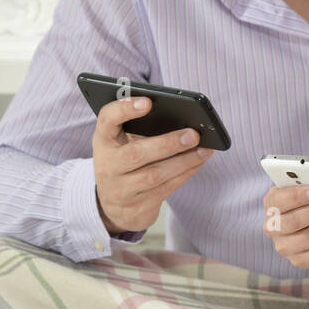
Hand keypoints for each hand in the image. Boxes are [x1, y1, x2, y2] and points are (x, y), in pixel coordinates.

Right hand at [92, 95, 211, 234]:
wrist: (115, 206)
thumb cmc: (124, 162)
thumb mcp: (121, 142)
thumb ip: (138, 126)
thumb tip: (180, 115)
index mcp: (103, 141)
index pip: (107, 120)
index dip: (124, 109)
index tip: (148, 102)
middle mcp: (108, 165)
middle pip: (136, 154)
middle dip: (168, 143)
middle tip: (193, 134)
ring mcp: (121, 189)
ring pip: (155, 175)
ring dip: (185, 161)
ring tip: (204, 149)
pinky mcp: (138, 206)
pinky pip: (167, 188)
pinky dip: (186, 173)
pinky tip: (199, 162)